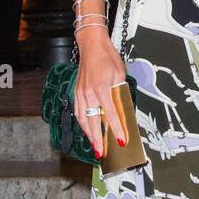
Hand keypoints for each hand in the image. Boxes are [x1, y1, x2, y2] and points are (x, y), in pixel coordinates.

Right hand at [73, 28, 127, 158]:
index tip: (120, 140)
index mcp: (101, 89)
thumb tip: (123, 109)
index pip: (110, 114)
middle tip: (101, 153)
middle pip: (92, 122)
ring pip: (82, 119)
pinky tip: (86, 130)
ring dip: (88, 134)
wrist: (91, 46)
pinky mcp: (76, 92)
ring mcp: (80, 93)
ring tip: (94, 146)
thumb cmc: (107, 58)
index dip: (116, 129)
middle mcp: (88, 93)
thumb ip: (120, 93)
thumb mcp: (119, 75)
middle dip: (97, 139)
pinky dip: (82, 123)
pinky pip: (78, 112)